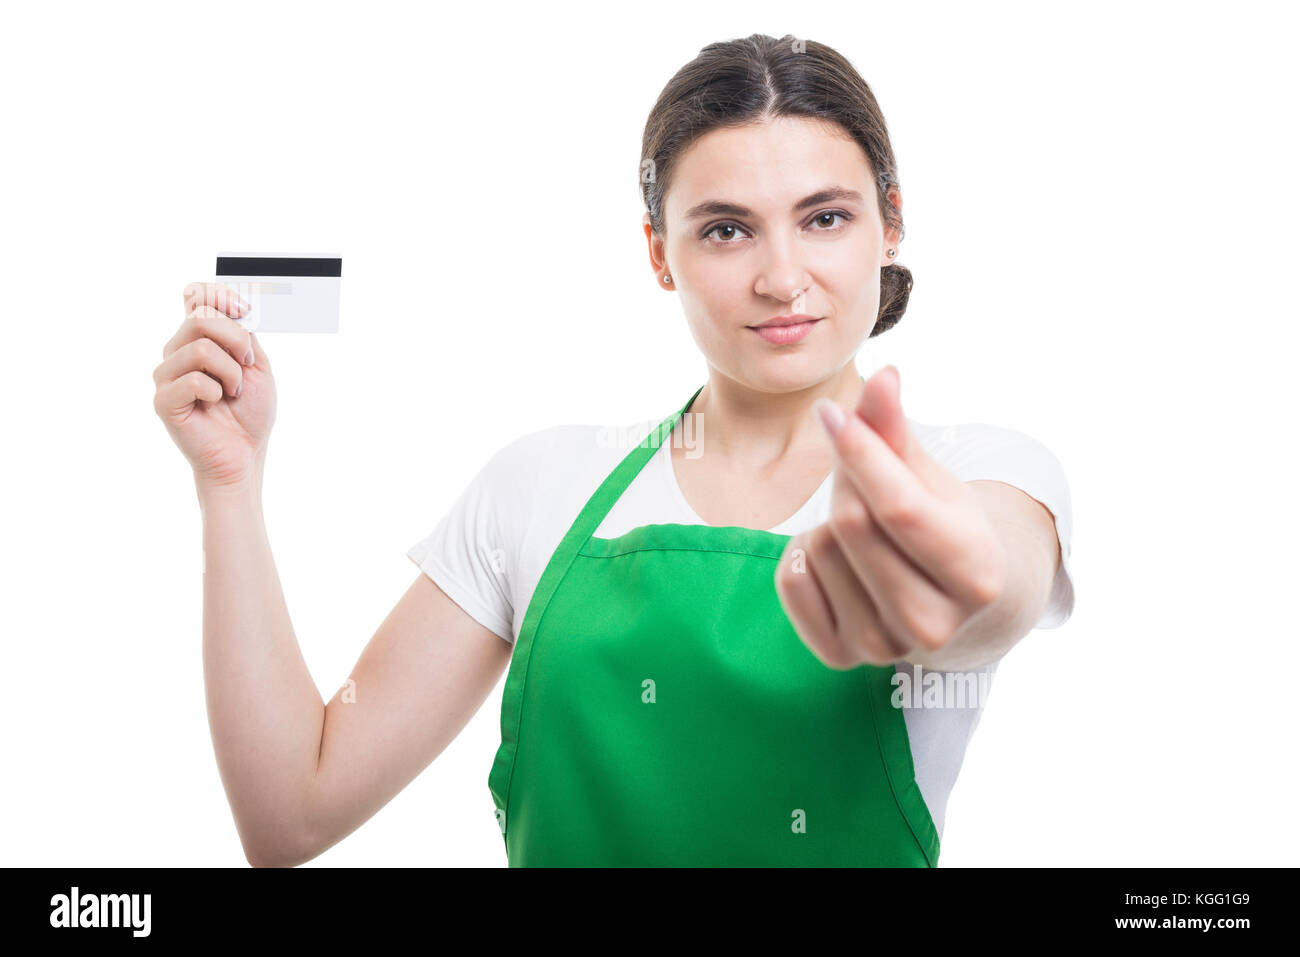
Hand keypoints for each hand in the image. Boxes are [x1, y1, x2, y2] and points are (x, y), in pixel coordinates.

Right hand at [153, 282, 277, 491]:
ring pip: (200, 348)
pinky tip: (216, 404)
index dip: (218, 293)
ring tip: (232, 391)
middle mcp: (176, 351)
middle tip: (247, 365)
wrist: (245, 454)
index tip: (244, 309)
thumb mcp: (256, 364)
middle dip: (237, 340)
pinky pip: (194, 379)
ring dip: (231, 372)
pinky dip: (217, 391)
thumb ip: (242, 334)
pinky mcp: (163, 400)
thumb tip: (232, 308)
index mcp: (198, 339)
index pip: (194, 296)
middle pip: (201, 317)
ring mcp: (166, 375)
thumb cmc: (249, 412)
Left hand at [775, 365, 1006, 668]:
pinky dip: (801, 556)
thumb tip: (885, 375)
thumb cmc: (938, 523)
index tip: (832, 411)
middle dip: (847, 483)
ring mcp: (884, 648)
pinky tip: (837, 563)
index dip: (860, 451)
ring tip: (863, 536)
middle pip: (851, 523)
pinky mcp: (839, 658)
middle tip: (861, 477)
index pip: (899, 508)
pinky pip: (790, 578)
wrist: (942, 602)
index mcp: (976, 575)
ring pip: (816, 547)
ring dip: (827, 524)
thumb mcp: (928, 475)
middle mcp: (934, 624)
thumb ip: (897, 430)